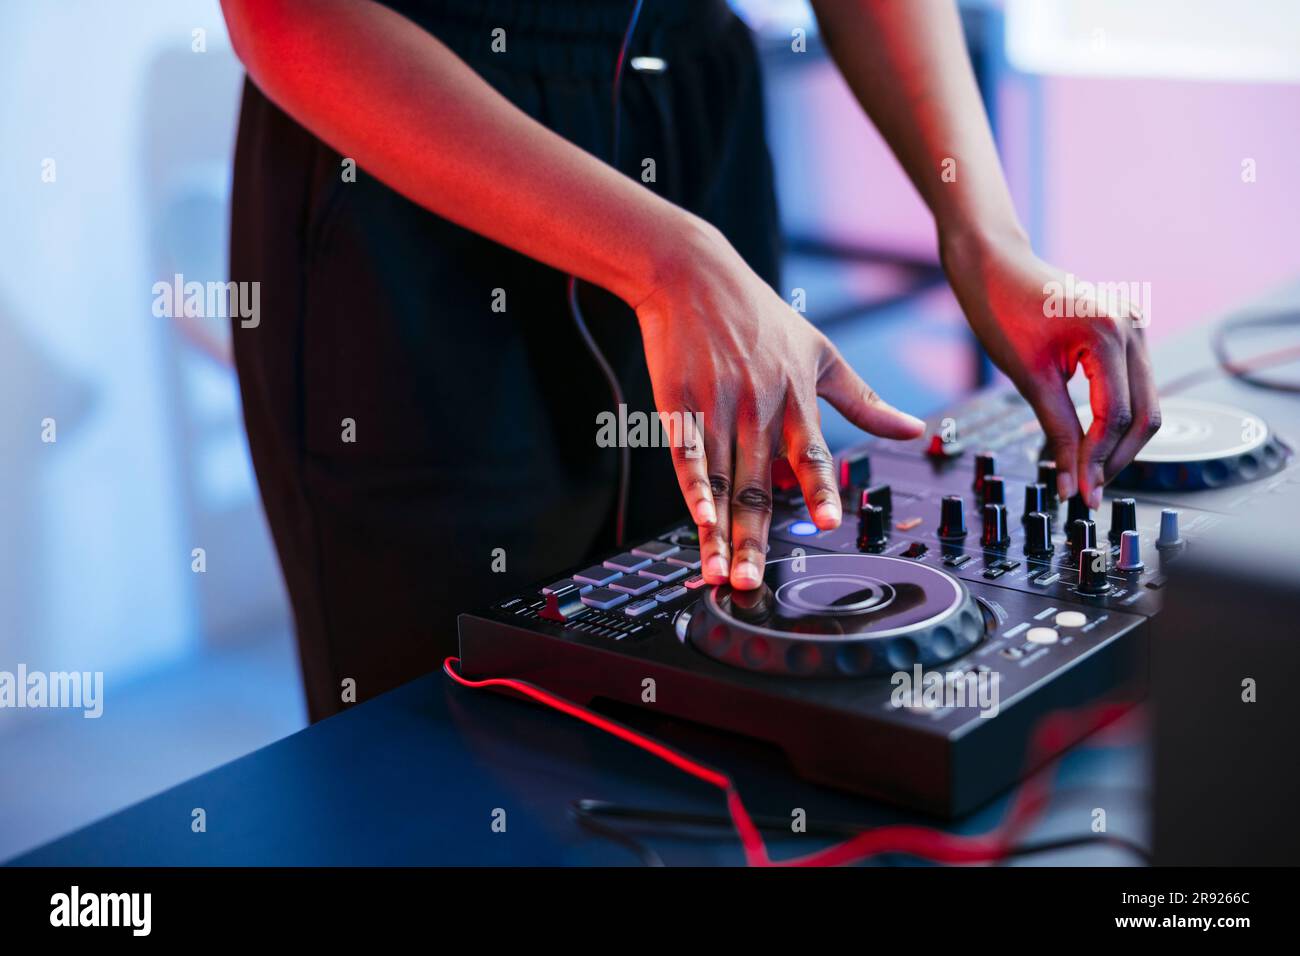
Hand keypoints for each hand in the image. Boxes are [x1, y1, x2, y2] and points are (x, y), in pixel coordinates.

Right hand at [635, 220, 924, 589]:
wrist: (692, 274)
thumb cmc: (759, 315)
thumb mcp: (821, 352)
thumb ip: (863, 400)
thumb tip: (913, 430)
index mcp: (795, 397)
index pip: (811, 452)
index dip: (818, 487)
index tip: (826, 521)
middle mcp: (757, 406)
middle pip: (758, 483)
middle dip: (754, 537)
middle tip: (752, 581)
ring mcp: (715, 406)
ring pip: (720, 480)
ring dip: (718, 530)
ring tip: (719, 572)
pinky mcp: (677, 404)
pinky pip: (686, 455)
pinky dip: (691, 488)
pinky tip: (696, 518)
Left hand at [941, 229, 1159, 508]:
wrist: (994, 266)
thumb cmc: (1002, 310)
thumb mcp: (1028, 379)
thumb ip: (1056, 432)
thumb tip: (1070, 483)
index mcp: (1109, 332)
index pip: (1116, 415)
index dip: (1098, 460)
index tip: (1081, 494)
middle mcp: (1133, 326)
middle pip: (1145, 413)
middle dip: (1116, 458)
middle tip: (1088, 491)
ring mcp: (1135, 325)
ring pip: (1145, 402)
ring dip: (1119, 441)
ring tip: (1088, 472)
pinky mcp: (1127, 331)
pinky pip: (1133, 385)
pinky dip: (1116, 417)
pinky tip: (1092, 442)